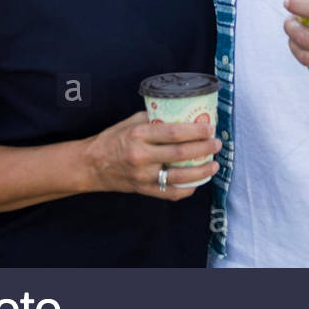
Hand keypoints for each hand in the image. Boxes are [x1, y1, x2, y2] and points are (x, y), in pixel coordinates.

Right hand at [83, 112, 219, 200]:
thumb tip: (180, 114)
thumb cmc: (112, 139)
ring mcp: (143, 176)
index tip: (210, 128)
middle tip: (216, 144)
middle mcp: (141, 156)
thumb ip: (154, 119)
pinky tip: (198, 182)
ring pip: (179, 177)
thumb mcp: (130, 123)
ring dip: (201, 172)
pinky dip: (187, 190)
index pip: (173, 133)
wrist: (92, 165)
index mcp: (139, 135)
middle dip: (203, 149)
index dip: (195, 131)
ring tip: (214, 165)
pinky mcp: (144, 190)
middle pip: (180, 154)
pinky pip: (170, 193)